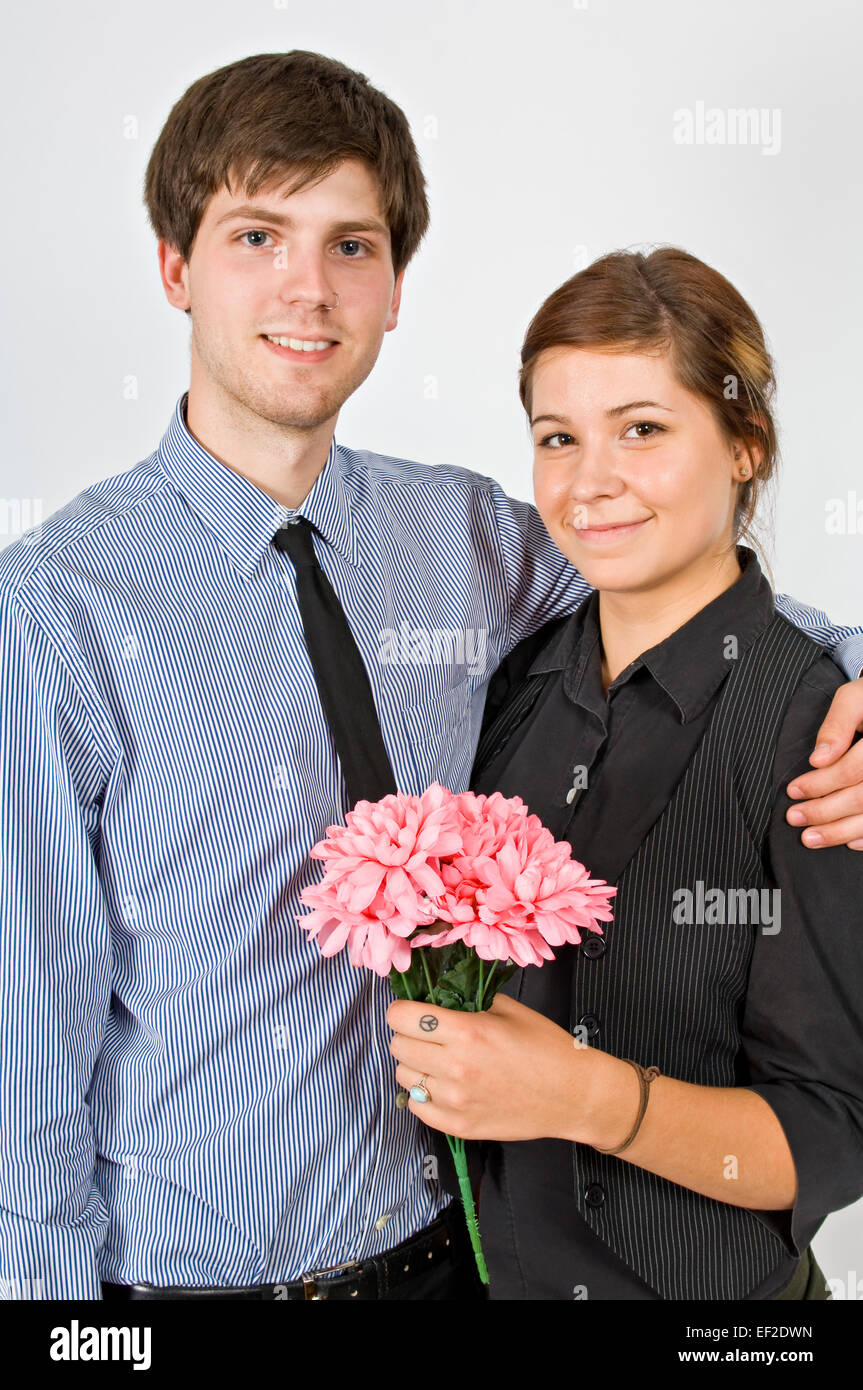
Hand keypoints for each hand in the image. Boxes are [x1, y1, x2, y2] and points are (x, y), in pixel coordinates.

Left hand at [386, 992, 594, 1141]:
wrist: (573, 1094)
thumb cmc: (546, 1048)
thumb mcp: (509, 1010)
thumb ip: (470, 1003)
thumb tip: (440, 1000)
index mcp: (466, 1031)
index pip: (402, 1017)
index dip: (402, 1010)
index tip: (411, 1011)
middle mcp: (454, 1066)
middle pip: (398, 1046)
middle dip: (408, 1036)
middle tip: (427, 1036)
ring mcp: (455, 1100)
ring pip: (403, 1077)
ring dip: (415, 1066)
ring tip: (436, 1062)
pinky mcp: (459, 1126)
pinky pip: (418, 1108)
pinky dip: (424, 1095)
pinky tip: (442, 1086)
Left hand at [786, 678, 862, 847]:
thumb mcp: (854, 698)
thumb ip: (837, 724)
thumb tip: (819, 759)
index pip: (853, 769)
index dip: (821, 783)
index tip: (792, 790)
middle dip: (824, 812)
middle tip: (794, 817)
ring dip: (841, 832)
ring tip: (810, 839)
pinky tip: (849, 843)